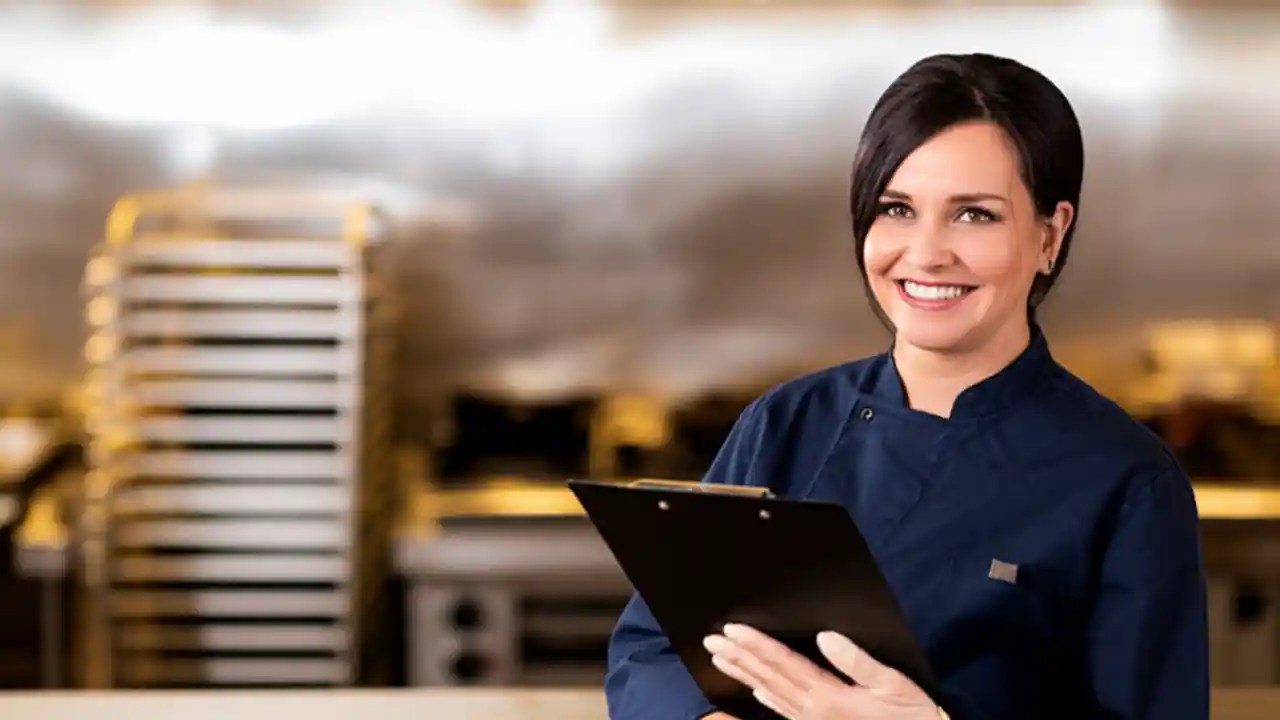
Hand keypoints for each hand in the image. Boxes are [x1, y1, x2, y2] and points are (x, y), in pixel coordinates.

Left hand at [703, 623, 938, 719]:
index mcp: (828, 696)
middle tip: (711, 640)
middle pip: (769, 677)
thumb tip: (826, 636)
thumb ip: (857, 662)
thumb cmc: (911, 715)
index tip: (732, 629)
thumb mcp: (892, 684)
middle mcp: (814, 711)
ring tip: (720, 659)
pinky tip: (754, 690)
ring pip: (770, 693)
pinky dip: (765, 699)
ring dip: (744, 674)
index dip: (756, 644)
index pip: (783, 663)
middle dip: (739, 657)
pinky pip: (784, 712)